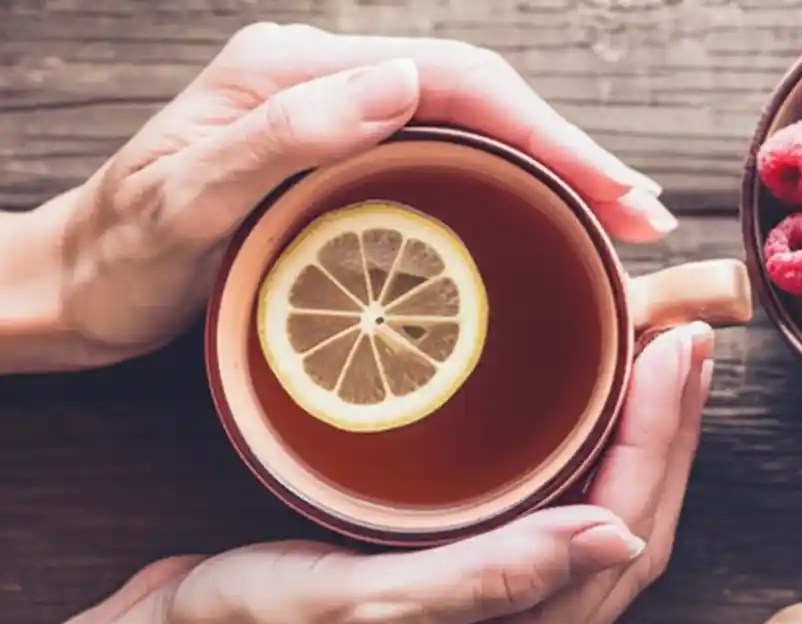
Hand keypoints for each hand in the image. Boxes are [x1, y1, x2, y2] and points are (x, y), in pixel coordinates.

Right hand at [0, 323, 715, 623]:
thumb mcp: (356, 614)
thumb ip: (488, 578)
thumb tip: (612, 537)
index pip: (619, 539)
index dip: (657, 443)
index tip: (676, 355)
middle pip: (626, 528)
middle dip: (665, 436)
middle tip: (688, 343)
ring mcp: (489, 619)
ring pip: (596, 520)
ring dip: (633, 443)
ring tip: (657, 361)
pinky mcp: (456, 584)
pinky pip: (546, 517)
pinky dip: (579, 458)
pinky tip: (585, 409)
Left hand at [3, 22, 672, 371]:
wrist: (70, 287)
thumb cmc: (119, 260)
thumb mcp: (187, 203)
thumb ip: (287, 136)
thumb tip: (400, 82)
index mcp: (297, 70)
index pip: (456, 79)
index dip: (548, 131)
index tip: (615, 189)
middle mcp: (325, 79)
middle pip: (480, 96)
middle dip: (572, 149)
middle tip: (642, 214)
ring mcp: (334, 116)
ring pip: (472, 125)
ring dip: (552, 168)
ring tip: (618, 218)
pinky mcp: (339, 157)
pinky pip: (444, 157)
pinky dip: (507, 187)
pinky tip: (542, 221)